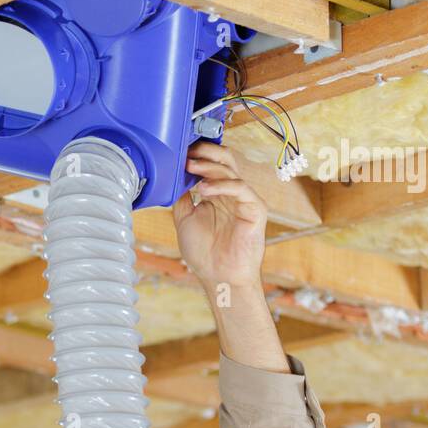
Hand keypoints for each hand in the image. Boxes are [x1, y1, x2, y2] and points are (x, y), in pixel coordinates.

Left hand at [173, 142, 267, 290]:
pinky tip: (204, 189)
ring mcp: (244, 200)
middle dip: (206, 152)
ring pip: (231, 171)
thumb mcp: (184, 219)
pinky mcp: (255, 209)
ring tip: (191, 167)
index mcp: (217, 194)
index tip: (180, 151)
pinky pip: (241, 189)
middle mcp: (232, 193)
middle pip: (225, 161)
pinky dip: (222, 185)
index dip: (199, 155)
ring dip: (210, 166)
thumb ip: (181, 197)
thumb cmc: (204, 253)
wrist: (218, 277)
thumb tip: (172, 176)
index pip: (212, 165)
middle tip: (188, 152)